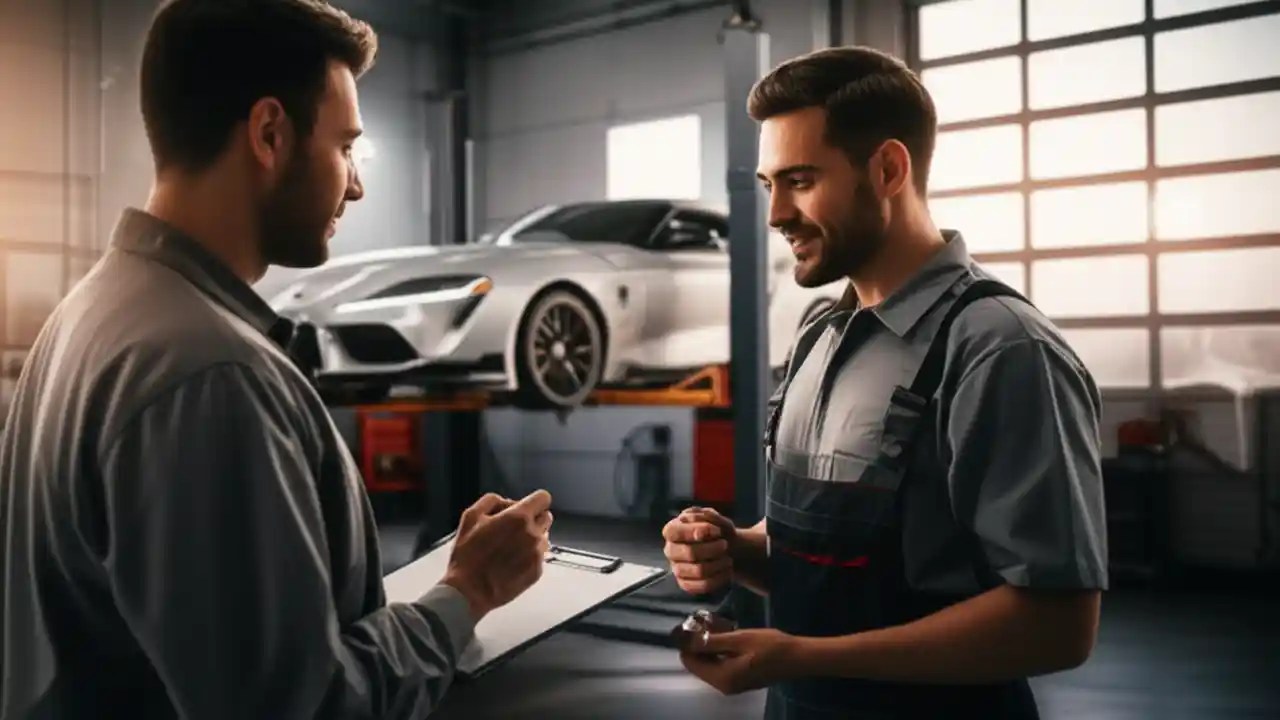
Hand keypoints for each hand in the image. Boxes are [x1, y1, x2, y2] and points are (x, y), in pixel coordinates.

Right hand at [441, 490, 553, 621]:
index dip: (534, 501)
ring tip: (510, 548)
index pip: (543, 498)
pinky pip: (539, 557)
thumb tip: (509, 502)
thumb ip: (493, 501)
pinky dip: (529, 557)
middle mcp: (533, 534)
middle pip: (546, 517)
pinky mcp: (537, 571)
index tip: (525, 508)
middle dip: (533, 519)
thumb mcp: (471, 516)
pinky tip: (511, 563)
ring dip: (532, 538)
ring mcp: (537, 554)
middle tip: (514, 529)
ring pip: (544, 537)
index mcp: (518, 517)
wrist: (469, 590)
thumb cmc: (468, 554)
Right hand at [662, 507, 736, 595]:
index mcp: (671, 530)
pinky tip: (728, 571)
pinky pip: (702, 586)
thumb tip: (694, 525)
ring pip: (698, 571)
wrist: (727, 547)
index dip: (698, 531)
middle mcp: (670, 550)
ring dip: (719, 564)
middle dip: (713, 549)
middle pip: (690, 553)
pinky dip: (720, 578)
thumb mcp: (716, 518)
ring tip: (729, 559)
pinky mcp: (685, 583)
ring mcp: (676, 568)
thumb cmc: (717, 530)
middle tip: (725, 544)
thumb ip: (706, 517)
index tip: (717, 531)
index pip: (676, 532)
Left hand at [680, 628, 797, 695]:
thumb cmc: (770, 646)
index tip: (691, 624)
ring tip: (714, 625)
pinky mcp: (740, 680)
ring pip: (710, 665)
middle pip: (699, 665)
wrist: (797, 658)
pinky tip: (726, 636)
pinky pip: (720, 666)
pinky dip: (719, 652)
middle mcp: (724, 686)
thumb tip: (688, 640)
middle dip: (698, 644)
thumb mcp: (739, 639)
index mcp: (722, 678)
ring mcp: (732, 685)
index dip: (687, 643)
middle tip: (703, 622)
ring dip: (709, 647)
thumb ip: (712, 641)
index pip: (690, 662)